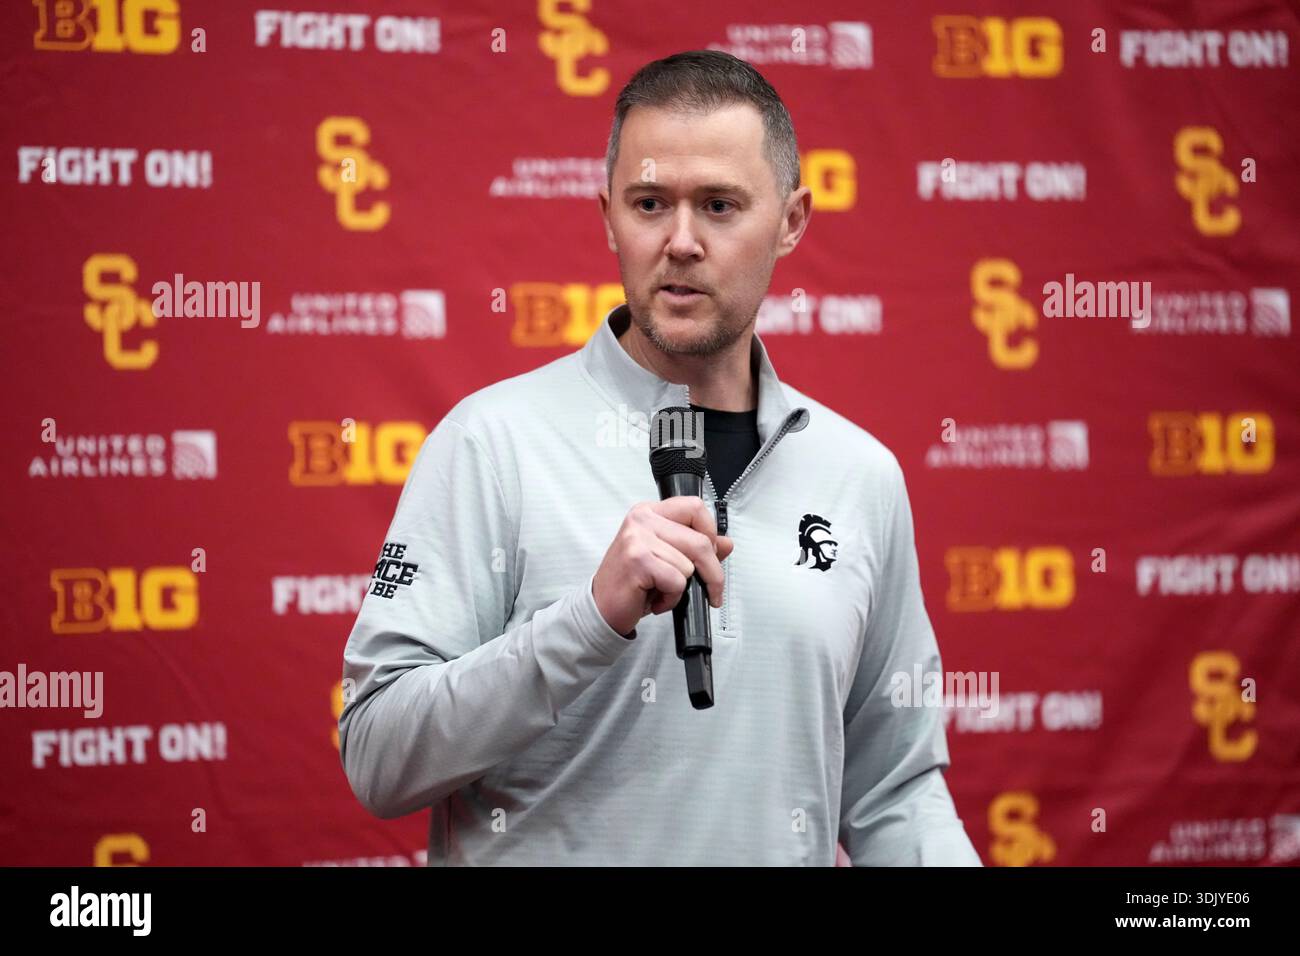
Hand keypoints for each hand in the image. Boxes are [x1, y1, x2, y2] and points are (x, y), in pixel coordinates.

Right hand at [591, 497, 733, 635]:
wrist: (602, 607)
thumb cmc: (632, 582)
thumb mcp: (667, 559)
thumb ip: (696, 548)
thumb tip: (727, 543)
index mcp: (650, 512)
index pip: (695, 507)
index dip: (710, 533)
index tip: (712, 554)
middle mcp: (642, 520)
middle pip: (700, 540)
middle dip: (712, 572)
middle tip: (710, 590)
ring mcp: (638, 538)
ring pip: (689, 564)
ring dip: (683, 588)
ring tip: (662, 591)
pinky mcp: (638, 561)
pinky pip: (677, 581)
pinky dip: (672, 598)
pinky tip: (655, 599)